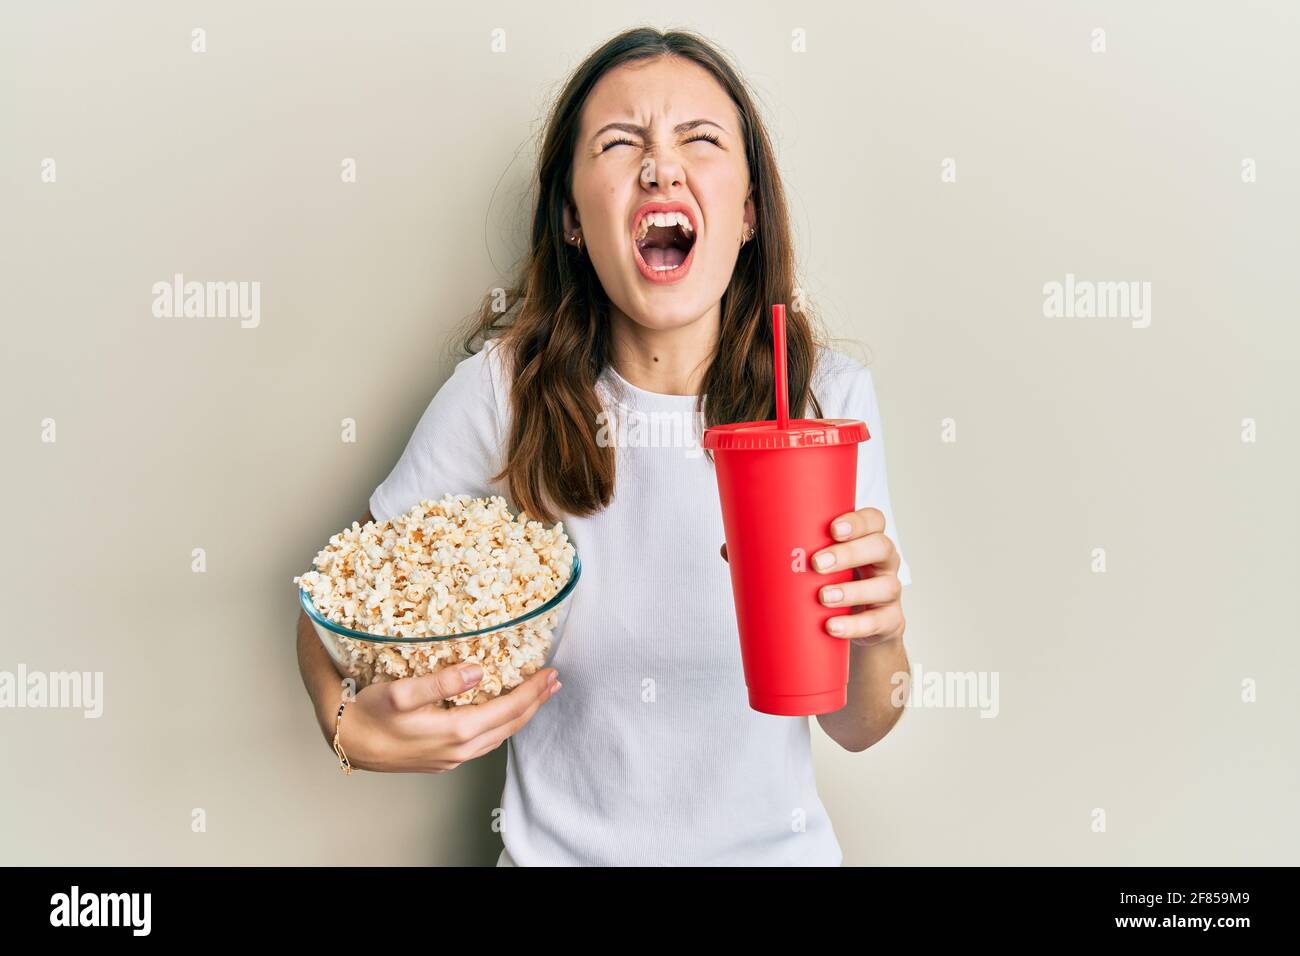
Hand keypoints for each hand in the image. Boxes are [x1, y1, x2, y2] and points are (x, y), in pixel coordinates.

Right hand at [329, 664, 559, 772]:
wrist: (346, 742)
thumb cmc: (369, 714)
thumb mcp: (400, 692)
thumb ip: (440, 682)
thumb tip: (477, 671)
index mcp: (455, 731)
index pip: (507, 710)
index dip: (532, 692)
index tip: (550, 673)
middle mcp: (459, 749)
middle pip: (510, 725)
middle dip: (535, 702)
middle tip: (554, 682)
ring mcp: (451, 758)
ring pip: (498, 736)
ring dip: (521, 715)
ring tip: (536, 696)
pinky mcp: (442, 759)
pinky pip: (483, 742)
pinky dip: (501, 725)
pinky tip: (501, 715)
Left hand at [719, 506, 904, 647]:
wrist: (853, 630)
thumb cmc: (829, 585)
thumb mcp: (808, 569)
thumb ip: (772, 556)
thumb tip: (728, 548)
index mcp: (864, 540)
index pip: (873, 520)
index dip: (858, 521)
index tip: (832, 528)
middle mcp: (882, 562)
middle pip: (881, 547)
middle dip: (850, 553)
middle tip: (816, 563)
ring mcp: (889, 592)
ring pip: (885, 586)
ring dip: (853, 591)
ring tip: (822, 597)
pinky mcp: (889, 622)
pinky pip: (880, 622)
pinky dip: (856, 625)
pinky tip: (833, 626)